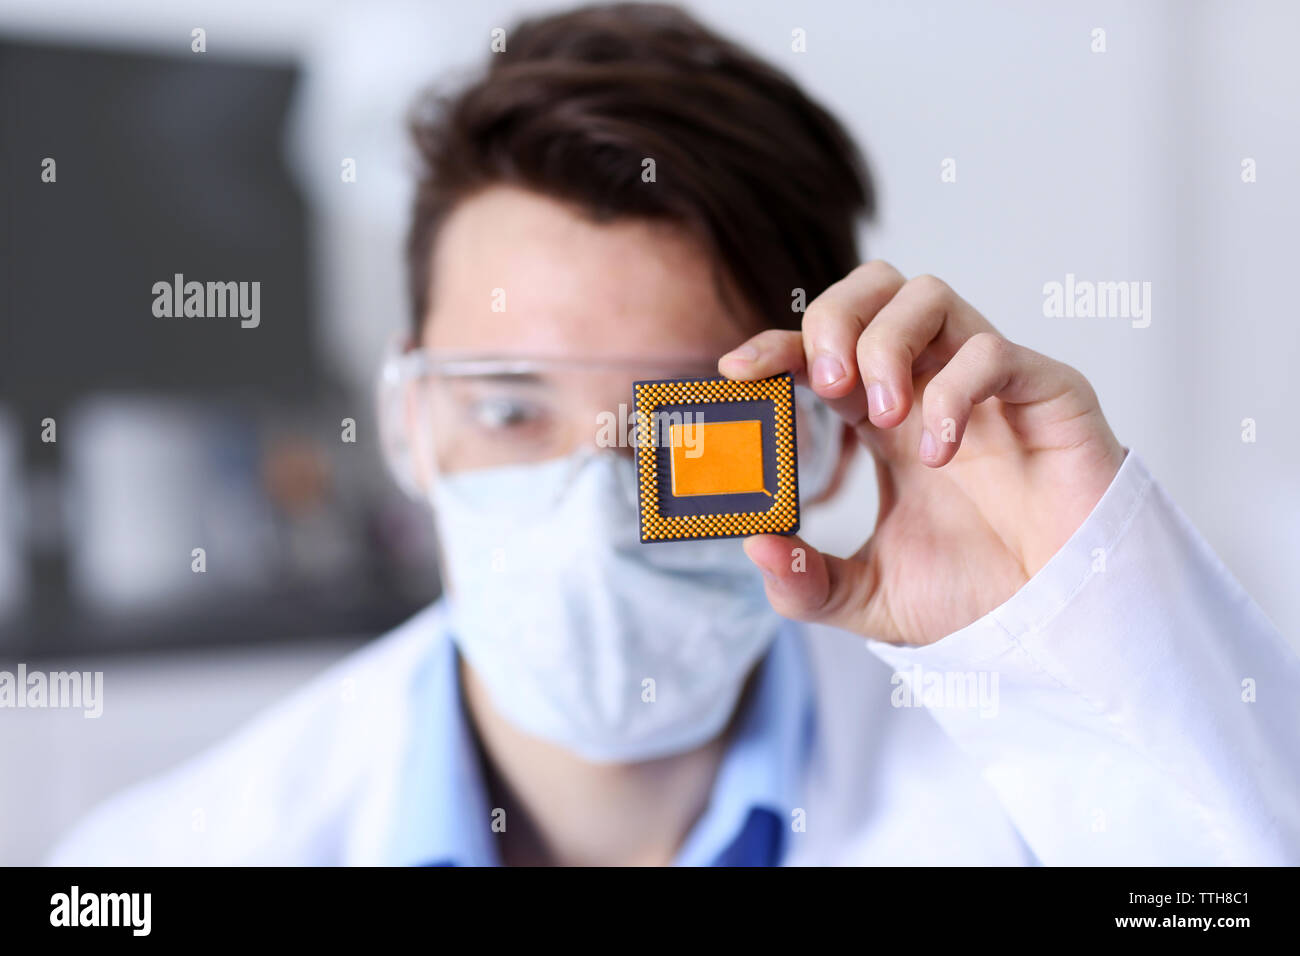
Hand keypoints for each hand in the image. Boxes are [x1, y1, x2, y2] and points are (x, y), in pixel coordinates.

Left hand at [719, 261, 1125, 645]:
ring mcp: (989, 383)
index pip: (824, 351)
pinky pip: (994, 352)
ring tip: (883, 415)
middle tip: (824, 383)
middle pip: (875, 289)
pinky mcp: (1047, 394)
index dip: (779, 345)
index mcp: (885, 419)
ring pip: (929, 296)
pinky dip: (955, 388)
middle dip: (834, 318)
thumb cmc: (973, 597)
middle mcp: (932, 386)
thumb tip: (754, 546)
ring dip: (888, 343)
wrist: (1056, 627)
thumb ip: (806, 582)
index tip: (737, 371)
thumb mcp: (868, 598)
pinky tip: (941, 449)